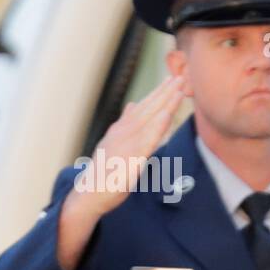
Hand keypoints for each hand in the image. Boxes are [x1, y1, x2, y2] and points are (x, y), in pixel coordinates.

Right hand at [72, 73, 187, 216]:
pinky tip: (168, 116)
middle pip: (148, 108)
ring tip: (178, 89)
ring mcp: (126, 144)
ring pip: (150, 119)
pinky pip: (147, 141)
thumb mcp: (114, 143)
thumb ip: (125, 124)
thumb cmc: (104, 171)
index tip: (172, 78)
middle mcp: (123, 132)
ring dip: (165, 103)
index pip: (143, 107)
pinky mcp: (129, 159)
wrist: (88, 194)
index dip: (158, 92)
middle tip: (181, 75)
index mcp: (122, 129)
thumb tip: (132, 105)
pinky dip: (158, 127)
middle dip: (165, 92)